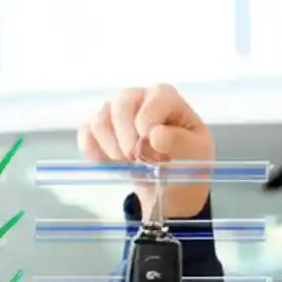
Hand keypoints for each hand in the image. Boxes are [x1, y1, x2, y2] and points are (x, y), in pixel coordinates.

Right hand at [77, 83, 213, 219]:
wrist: (171, 184)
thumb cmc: (187, 161)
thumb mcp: (196, 154)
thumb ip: (180, 142)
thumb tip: (155, 135)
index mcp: (166, 98)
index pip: (155, 96)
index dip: (148, 117)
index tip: (148, 141)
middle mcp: (138, 98)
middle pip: (121, 103)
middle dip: (125, 134)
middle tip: (134, 158)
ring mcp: (116, 112)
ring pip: (100, 120)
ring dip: (111, 146)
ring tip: (127, 164)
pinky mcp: (100, 130)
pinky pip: (86, 133)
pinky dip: (94, 151)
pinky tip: (110, 163)